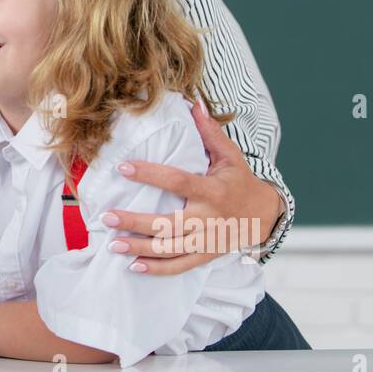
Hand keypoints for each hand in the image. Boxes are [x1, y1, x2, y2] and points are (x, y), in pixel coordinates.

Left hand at [102, 98, 283, 274]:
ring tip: (112, 244)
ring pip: (169, 249)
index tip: (123, 167)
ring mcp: (207, 241)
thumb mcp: (230, 155)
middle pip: (167, 224)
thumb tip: (194, 102)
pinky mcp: (206, 256)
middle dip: (136, 222)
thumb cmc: (240, 181)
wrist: (265, 216)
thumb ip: (210, 132)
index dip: (149, 174)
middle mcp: (209, 219)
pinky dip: (157, 269)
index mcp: (212, 191)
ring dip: (139, 249)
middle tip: (107, 217)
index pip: (177, 182)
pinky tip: (133, 265)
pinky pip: (179, 266)